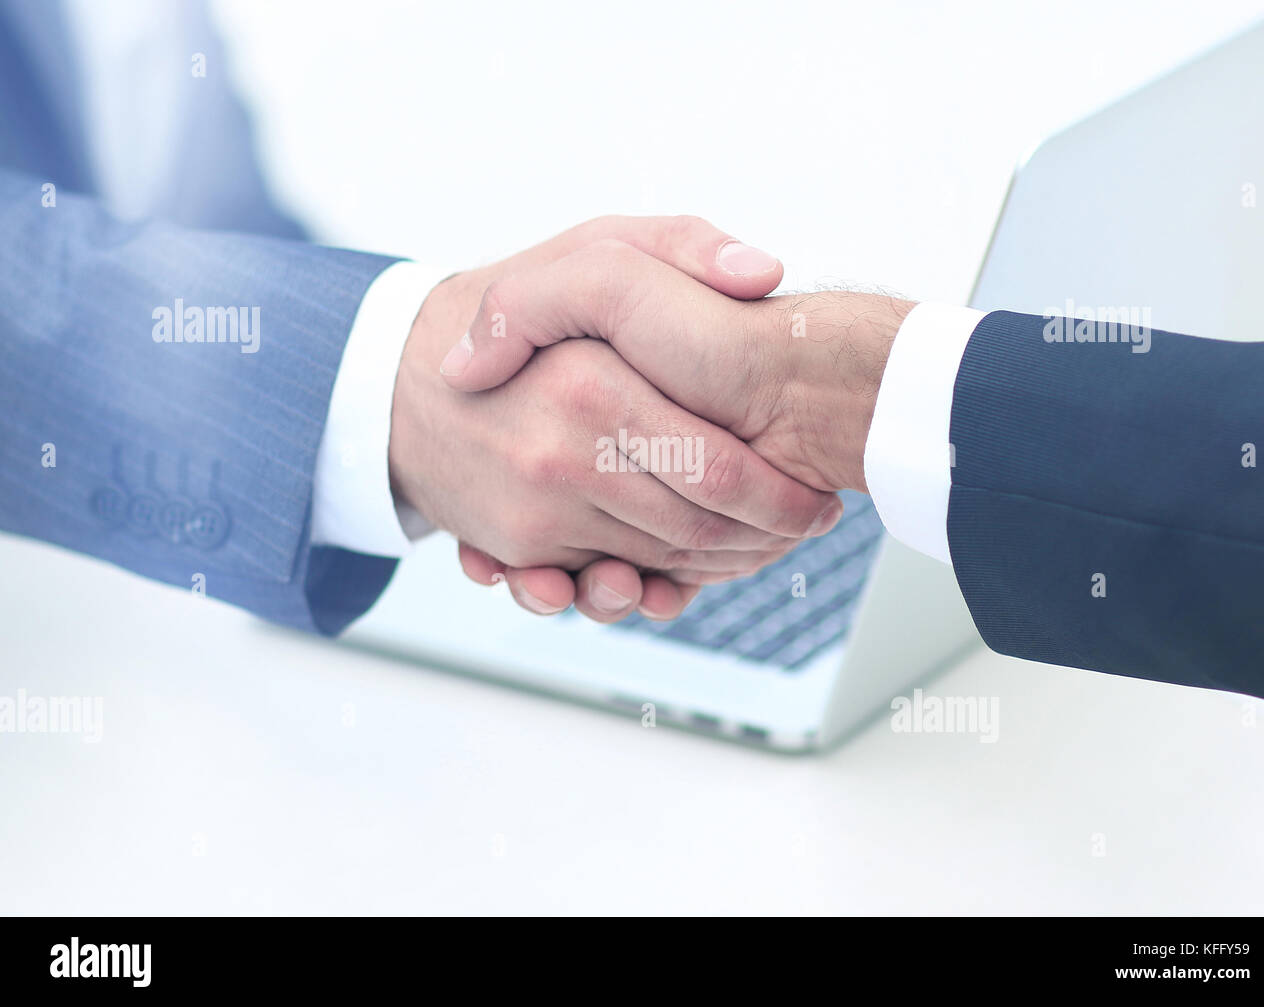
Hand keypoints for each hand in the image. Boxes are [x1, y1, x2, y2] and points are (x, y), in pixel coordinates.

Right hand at [389, 218, 843, 619]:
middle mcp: (560, 456)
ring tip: (754, 547)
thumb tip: (763, 274)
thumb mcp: (599, 246)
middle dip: (763, 541)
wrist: (407, 372)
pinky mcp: (514, 548)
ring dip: (717, 570)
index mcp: (592, 384)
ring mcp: (533, 512)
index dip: (781, 496)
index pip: (719, 469)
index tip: (816, 497)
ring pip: (656, 570)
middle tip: (801, 528)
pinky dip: (652, 589)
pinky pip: (602, 588)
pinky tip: (682, 571)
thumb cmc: (521, 306)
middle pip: (696, 530)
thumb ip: (685, 246)